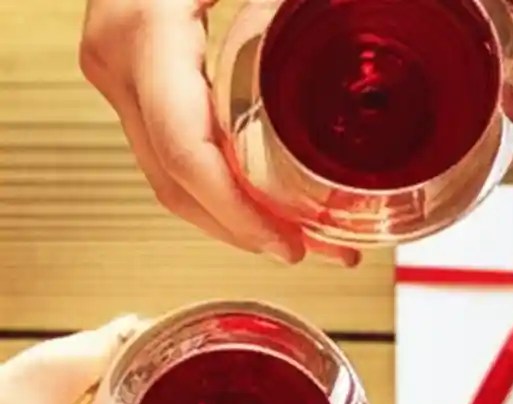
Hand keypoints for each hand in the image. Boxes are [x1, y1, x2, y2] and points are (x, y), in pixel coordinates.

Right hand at [78, 0, 358, 266]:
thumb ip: (288, 4)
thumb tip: (377, 19)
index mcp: (143, 33)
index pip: (184, 154)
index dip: (238, 213)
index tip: (288, 244)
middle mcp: (117, 60)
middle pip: (177, 181)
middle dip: (248, 230)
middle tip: (319, 252)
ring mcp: (120, 71)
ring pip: (171, 176)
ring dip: (238, 217)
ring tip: (310, 239)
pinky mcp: (136, 76)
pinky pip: (173, 149)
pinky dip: (222, 184)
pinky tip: (272, 199)